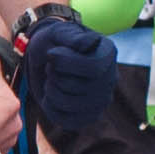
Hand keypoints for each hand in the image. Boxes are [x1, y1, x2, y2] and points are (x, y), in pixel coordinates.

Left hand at [10, 8, 125, 137]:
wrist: (44, 59)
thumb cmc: (53, 43)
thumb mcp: (58, 33)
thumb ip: (72, 37)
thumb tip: (90, 43)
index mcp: (107, 54)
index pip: (93, 68)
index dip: (66, 63)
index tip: (52, 54)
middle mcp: (110, 78)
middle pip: (80, 88)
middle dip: (55, 76)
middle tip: (51, 67)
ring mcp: (101, 100)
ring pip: (72, 106)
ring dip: (51, 91)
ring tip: (51, 80)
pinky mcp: (88, 116)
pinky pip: (67, 121)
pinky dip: (51, 108)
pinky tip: (50, 96)